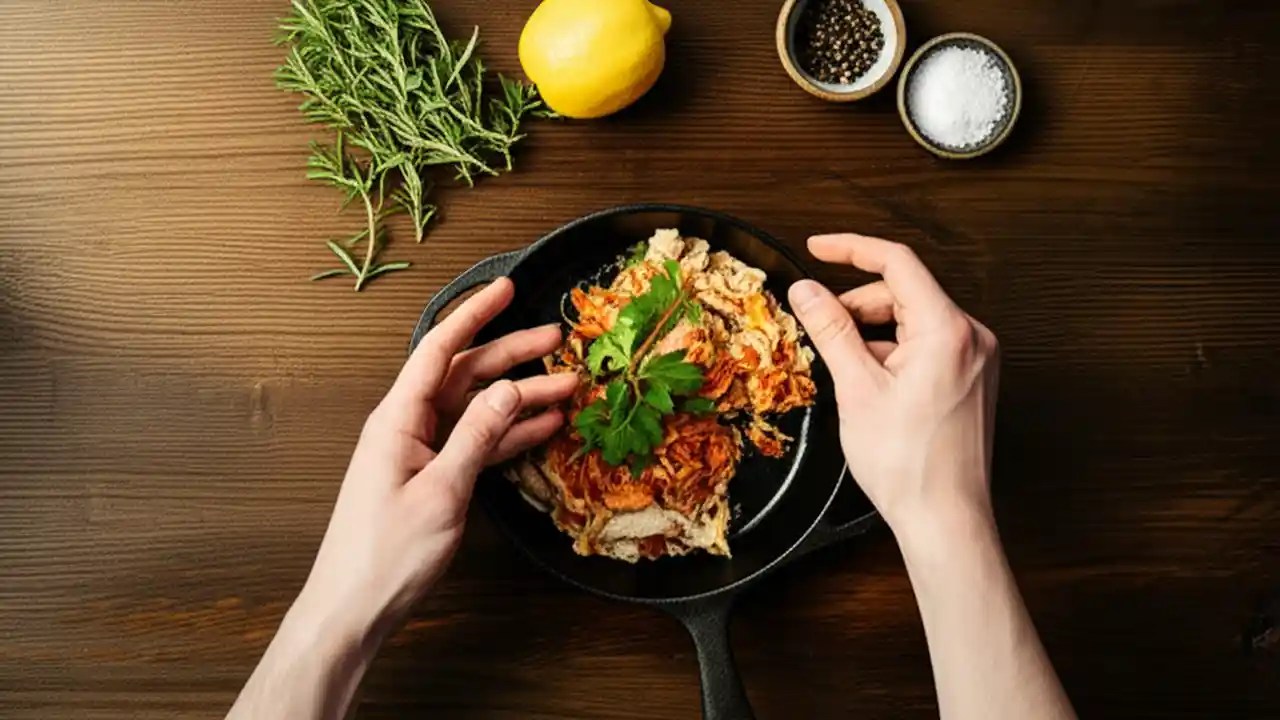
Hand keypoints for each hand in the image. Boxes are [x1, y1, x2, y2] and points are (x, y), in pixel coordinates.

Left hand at [293, 278, 576, 641]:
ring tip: (567, 388)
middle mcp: (407, 426)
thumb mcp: (441, 491)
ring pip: (476, 409)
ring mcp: (420, 451)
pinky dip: (508, 434)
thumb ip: (477, 436)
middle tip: (556, 339)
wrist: (354, 607)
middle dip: (512, 355)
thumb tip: (510, 390)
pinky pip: (475, 442)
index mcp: (397, 418)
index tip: (506, 288)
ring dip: (520, 399)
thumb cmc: (386, 554)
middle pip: (465, 375)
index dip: (474, 315)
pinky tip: (542, 428)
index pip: (440, 350)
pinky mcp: (432, 477)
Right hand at [788, 234, 999, 543]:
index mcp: (947, 330)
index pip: (897, 263)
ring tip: (849, 374)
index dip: (851, 249)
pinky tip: (873, 386)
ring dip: (874, 334)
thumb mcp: (857, 389)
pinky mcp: (973, 379)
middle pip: (904, 293)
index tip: (816, 247)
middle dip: (858, 306)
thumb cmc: (908, 464)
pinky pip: (927, 346)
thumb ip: (831, 330)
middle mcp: (972, 337)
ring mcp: (977, 359)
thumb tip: (807, 291)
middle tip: (821, 330)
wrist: (946, 519)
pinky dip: (894, 353)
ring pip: (913, 321)